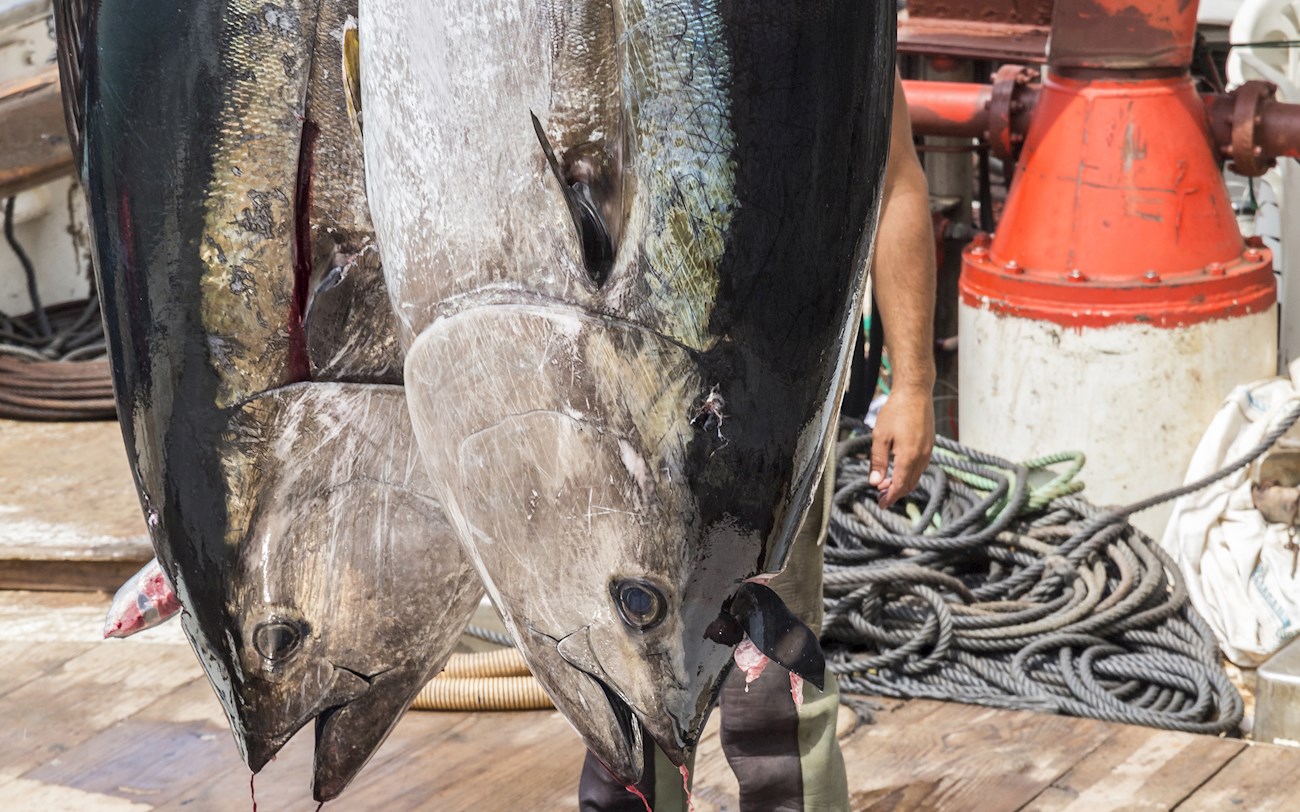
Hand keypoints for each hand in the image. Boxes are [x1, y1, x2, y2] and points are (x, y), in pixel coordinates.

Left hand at [869, 386, 934, 508]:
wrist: (915, 392)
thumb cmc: (895, 411)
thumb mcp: (880, 436)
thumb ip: (878, 461)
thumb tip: (874, 482)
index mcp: (909, 456)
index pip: (899, 485)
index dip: (889, 497)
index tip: (880, 504)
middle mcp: (922, 457)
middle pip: (909, 484)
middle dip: (895, 493)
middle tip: (880, 496)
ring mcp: (928, 451)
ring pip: (916, 476)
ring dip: (902, 483)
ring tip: (885, 483)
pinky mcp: (930, 445)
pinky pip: (921, 467)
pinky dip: (909, 473)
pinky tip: (897, 469)